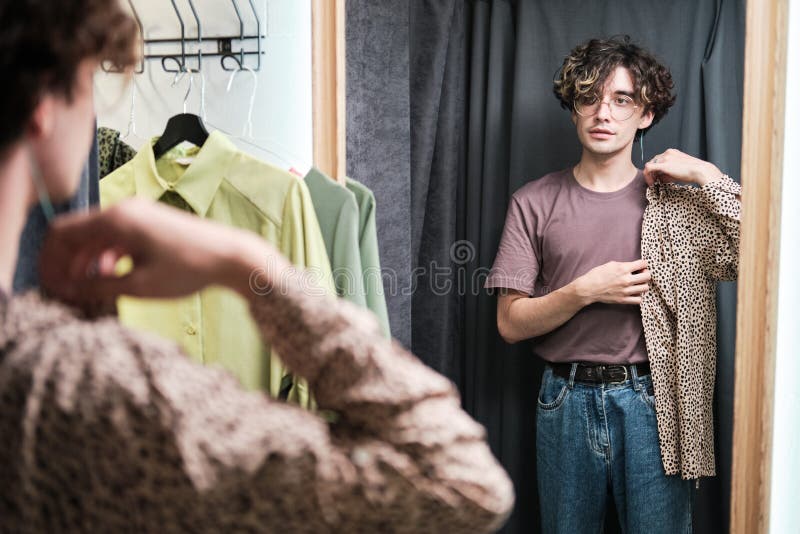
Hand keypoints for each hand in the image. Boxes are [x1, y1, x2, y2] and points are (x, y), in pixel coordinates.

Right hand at [39, 197, 282, 309]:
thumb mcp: (140, 285)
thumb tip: (72, 290)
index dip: (52, 261)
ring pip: (97, 235)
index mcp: (117, 220)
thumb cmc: (189, 268)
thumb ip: (101, 287)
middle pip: (79, 234)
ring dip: (87, 261)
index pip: (63, 234)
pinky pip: (117, 236)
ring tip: (87, 289)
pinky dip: (107, 255)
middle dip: (68, 263)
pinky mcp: (151, 221)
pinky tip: (110, 276)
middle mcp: (124, 210)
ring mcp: (139, 213)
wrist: (231, 255)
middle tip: (66, 291)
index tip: (53, 285)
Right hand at [573, 259, 650, 305]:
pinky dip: (638, 296)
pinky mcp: (623, 300)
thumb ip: (623, 265)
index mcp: (623, 269)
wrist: (588, 288)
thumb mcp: (610, 264)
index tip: (641, 265)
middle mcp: (626, 280)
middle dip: (645, 273)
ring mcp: (626, 291)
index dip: (643, 264)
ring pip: (645, 288)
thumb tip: (633, 266)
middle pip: (647, 276)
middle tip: (640, 274)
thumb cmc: (597, 275)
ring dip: (642, 285)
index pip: (643, 264)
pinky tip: (633, 293)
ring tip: (636, 284)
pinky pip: (639, 300)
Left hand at [643, 148, 722, 186]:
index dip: (656, 170)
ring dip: (650, 175)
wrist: (700, 171)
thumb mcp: (678, 170)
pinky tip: (652, 183)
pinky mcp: (663, 164)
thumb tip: (659, 179)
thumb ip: (668, 173)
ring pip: (650, 165)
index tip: (657, 178)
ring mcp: (665, 158)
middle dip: (653, 173)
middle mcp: (667, 153)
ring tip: (654, 184)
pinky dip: (647, 176)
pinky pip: (648, 168)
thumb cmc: (693, 172)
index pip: (658, 159)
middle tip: (654, 182)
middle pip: (653, 162)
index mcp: (672, 152)